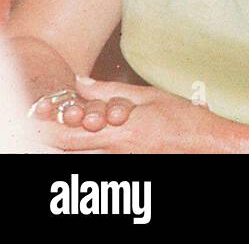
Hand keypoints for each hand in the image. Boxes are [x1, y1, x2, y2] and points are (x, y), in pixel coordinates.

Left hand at [32, 76, 223, 152]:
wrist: (206, 146)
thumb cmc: (185, 121)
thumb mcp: (149, 97)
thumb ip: (112, 91)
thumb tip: (81, 83)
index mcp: (119, 132)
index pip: (69, 134)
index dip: (50, 125)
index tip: (41, 112)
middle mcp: (114, 152)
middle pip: (69, 147)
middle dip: (57, 132)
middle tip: (55, 117)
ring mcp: (119, 163)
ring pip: (82, 152)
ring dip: (75, 138)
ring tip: (80, 124)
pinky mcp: (125, 167)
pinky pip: (99, 156)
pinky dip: (92, 145)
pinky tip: (101, 134)